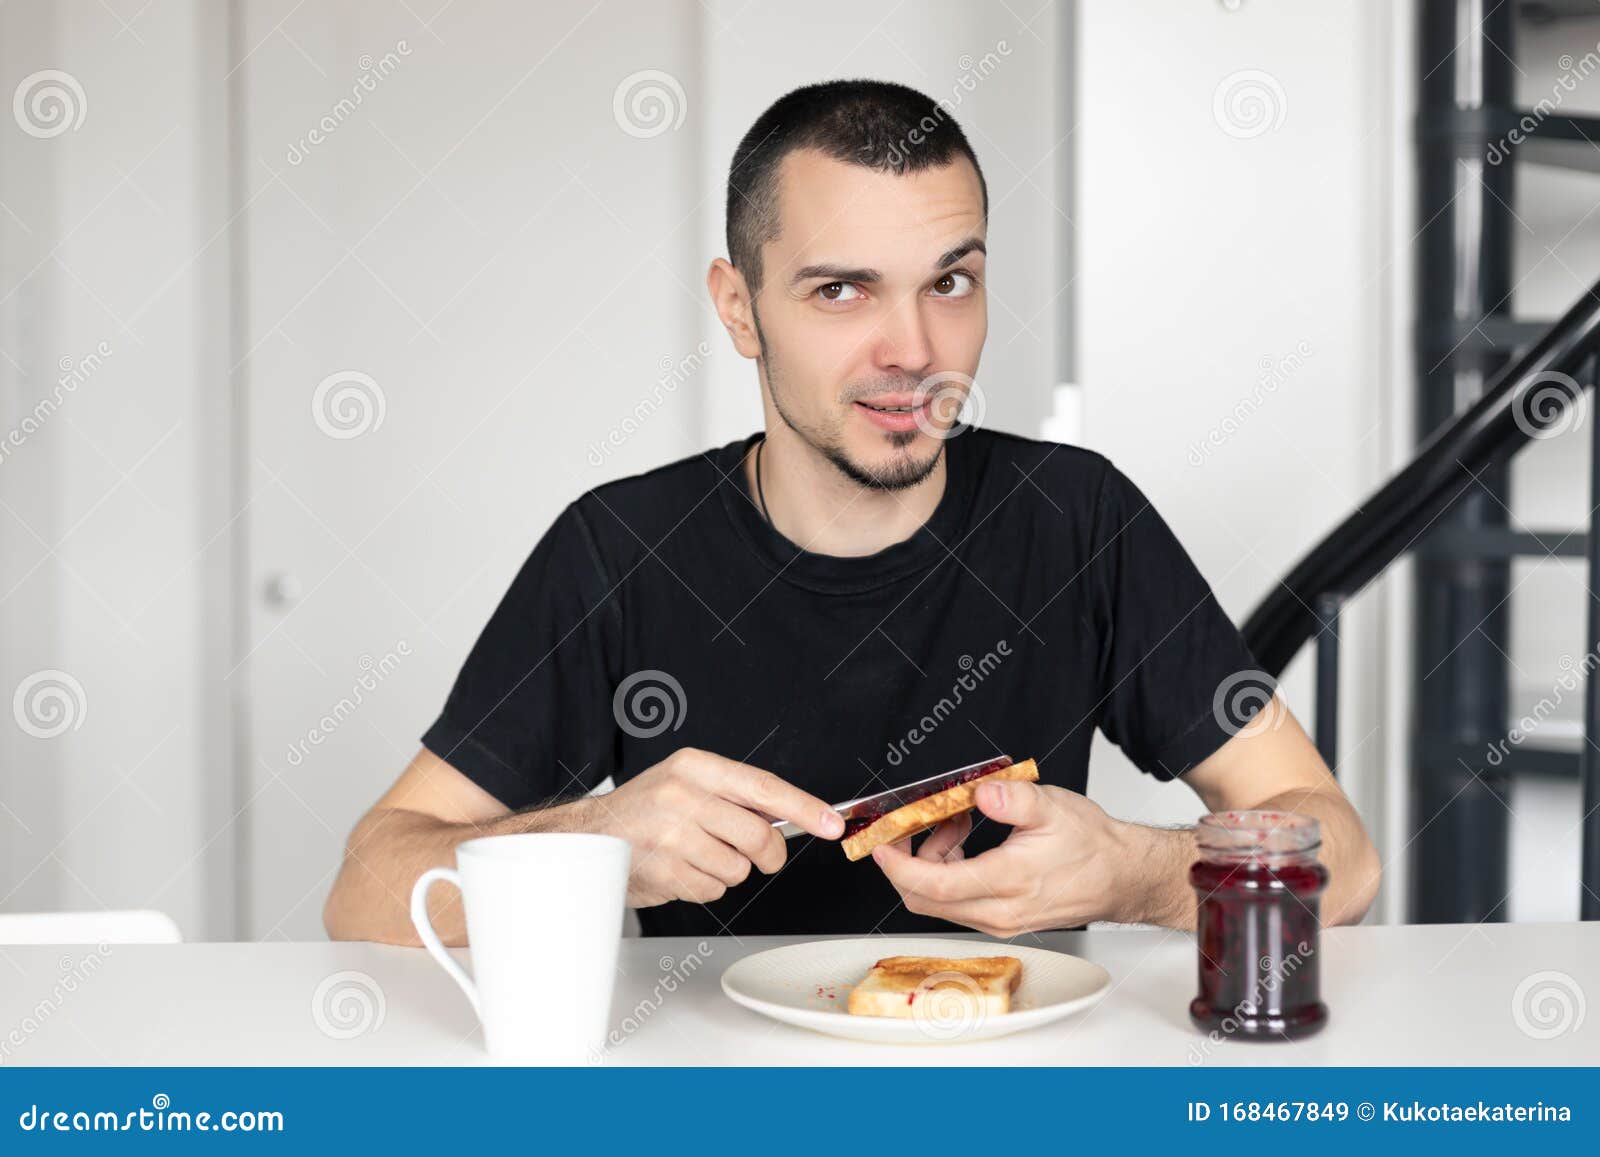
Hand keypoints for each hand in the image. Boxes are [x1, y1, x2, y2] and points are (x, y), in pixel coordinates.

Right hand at [577, 748, 843, 907]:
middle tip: (761, 855)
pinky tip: (682, 870)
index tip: (832, 824)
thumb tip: (791, 816)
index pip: (763, 786)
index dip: (804, 807)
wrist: (588, 835)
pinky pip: (713, 890)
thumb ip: (734, 795)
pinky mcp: (664, 872)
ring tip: (698, 856)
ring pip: (738, 868)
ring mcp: (671, 836)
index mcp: (695, 766)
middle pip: (758, 835)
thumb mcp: (686, 782)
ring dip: (728, 870)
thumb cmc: (645, 809)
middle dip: (768, 853)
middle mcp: (682, 796)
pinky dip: (706, 887)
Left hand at [871, 778, 1147, 936]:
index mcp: (1007, 883)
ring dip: (931, 862)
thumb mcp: (1053, 807)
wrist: (1123, 877)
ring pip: (940, 902)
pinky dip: (948, 871)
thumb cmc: (1093, 846)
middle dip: (906, 862)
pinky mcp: (1004, 919)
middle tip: (910, 826)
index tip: (880, 844)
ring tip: (954, 822)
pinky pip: (958, 902)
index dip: (898, 866)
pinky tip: (965, 841)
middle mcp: (999, 912)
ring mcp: (1000, 921)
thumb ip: (1014, 799)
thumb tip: (982, 791)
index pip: (933, 886)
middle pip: (925, 900)